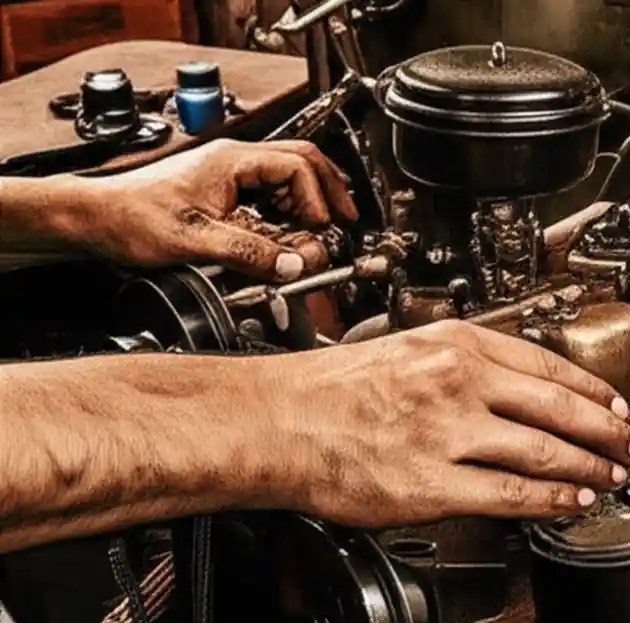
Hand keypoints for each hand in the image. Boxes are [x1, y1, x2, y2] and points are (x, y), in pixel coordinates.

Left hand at [83, 139, 357, 279]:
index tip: (321, 229)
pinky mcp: (224, 196)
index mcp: (232, 162)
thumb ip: (250, 252)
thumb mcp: (194, 240)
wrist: (94, 219)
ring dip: (308, 209)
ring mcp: (230, 178)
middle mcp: (235, 164)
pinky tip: (286, 239)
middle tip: (344, 222)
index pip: (299, 167)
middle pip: (303, 164)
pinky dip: (287, 219)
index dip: (317, 199)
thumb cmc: (129, 217)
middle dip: (329, 194)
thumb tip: (295, 263)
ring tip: (316, 236)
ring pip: (288, 182)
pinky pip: (269, 200)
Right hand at [271, 320, 629, 525]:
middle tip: (629, 442)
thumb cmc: (330, 388)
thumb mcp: (408, 348)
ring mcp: (448, 434)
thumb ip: (464, 364)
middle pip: (558, 407)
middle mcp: (459, 384)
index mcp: (456, 346)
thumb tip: (517, 385)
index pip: (546, 364)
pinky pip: (509, 493)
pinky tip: (573, 501)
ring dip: (589, 466)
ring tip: (612, 475)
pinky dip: (551, 498)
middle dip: (606, 429)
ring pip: (544, 451)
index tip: (615, 402)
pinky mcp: (432, 484)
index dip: (592, 388)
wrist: (276, 420)